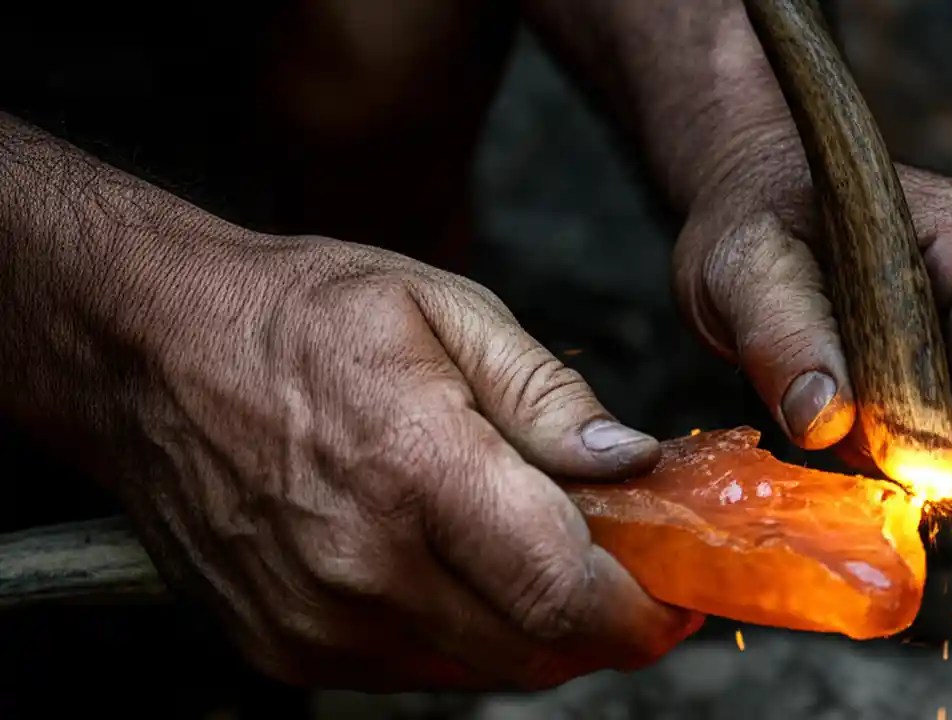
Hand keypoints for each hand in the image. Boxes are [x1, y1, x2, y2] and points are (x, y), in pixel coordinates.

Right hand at [113, 233, 697, 690]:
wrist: (149, 352)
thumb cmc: (295, 316)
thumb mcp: (442, 308)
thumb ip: (546, 395)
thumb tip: (629, 459)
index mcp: (413, 468)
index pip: (561, 587)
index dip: (641, 608)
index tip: (678, 591)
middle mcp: (362, 566)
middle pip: (535, 649)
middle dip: (605, 623)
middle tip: (632, 573)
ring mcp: (317, 621)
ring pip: (482, 672)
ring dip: (538, 632)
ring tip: (547, 561)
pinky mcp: (286, 647)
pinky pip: (415, 671)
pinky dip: (466, 638)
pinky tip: (466, 573)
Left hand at [675, 157, 951, 504]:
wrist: (765, 202)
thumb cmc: (759, 225)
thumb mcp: (747, 273)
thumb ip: (783, 341)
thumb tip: (826, 421)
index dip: (930, 447)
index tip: (849, 434)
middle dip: (927, 456)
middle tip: (841, 415)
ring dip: (920, 453)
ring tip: (849, 394)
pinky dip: (927, 448)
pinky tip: (873, 401)